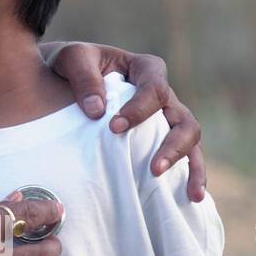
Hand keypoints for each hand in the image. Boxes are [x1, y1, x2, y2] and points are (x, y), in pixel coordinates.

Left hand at [44, 41, 206, 201]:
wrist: (63, 76)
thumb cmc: (71, 65)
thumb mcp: (72, 59)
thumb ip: (84, 78)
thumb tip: (97, 112)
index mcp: (146, 68)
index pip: (155, 89)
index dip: (139, 110)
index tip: (114, 127)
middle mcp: (163, 93)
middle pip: (184, 120)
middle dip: (174, 146)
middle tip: (154, 168)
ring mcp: (164, 117)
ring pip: (191, 140)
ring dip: (192, 166)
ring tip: (189, 193)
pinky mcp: (158, 137)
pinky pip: (183, 156)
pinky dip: (190, 175)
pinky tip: (191, 197)